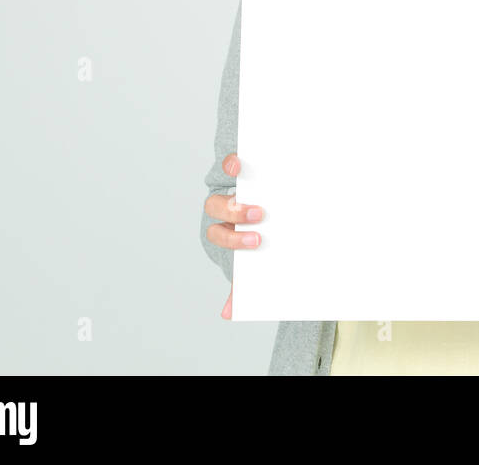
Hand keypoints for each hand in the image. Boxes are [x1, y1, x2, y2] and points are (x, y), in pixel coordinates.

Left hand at [203, 152, 264, 318]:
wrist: (257, 207)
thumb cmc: (253, 237)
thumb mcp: (250, 259)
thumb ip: (241, 281)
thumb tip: (227, 314)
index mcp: (224, 232)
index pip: (219, 235)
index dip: (233, 240)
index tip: (256, 243)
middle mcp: (222, 212)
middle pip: (218, 212)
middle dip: (237, 216)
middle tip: (260, 219)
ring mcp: (228, 191)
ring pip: (221, 193)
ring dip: (236, 197)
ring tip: (258, 202)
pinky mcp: (235, 173)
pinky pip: (228, 166)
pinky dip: (230, 165)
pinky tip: (239, 163)